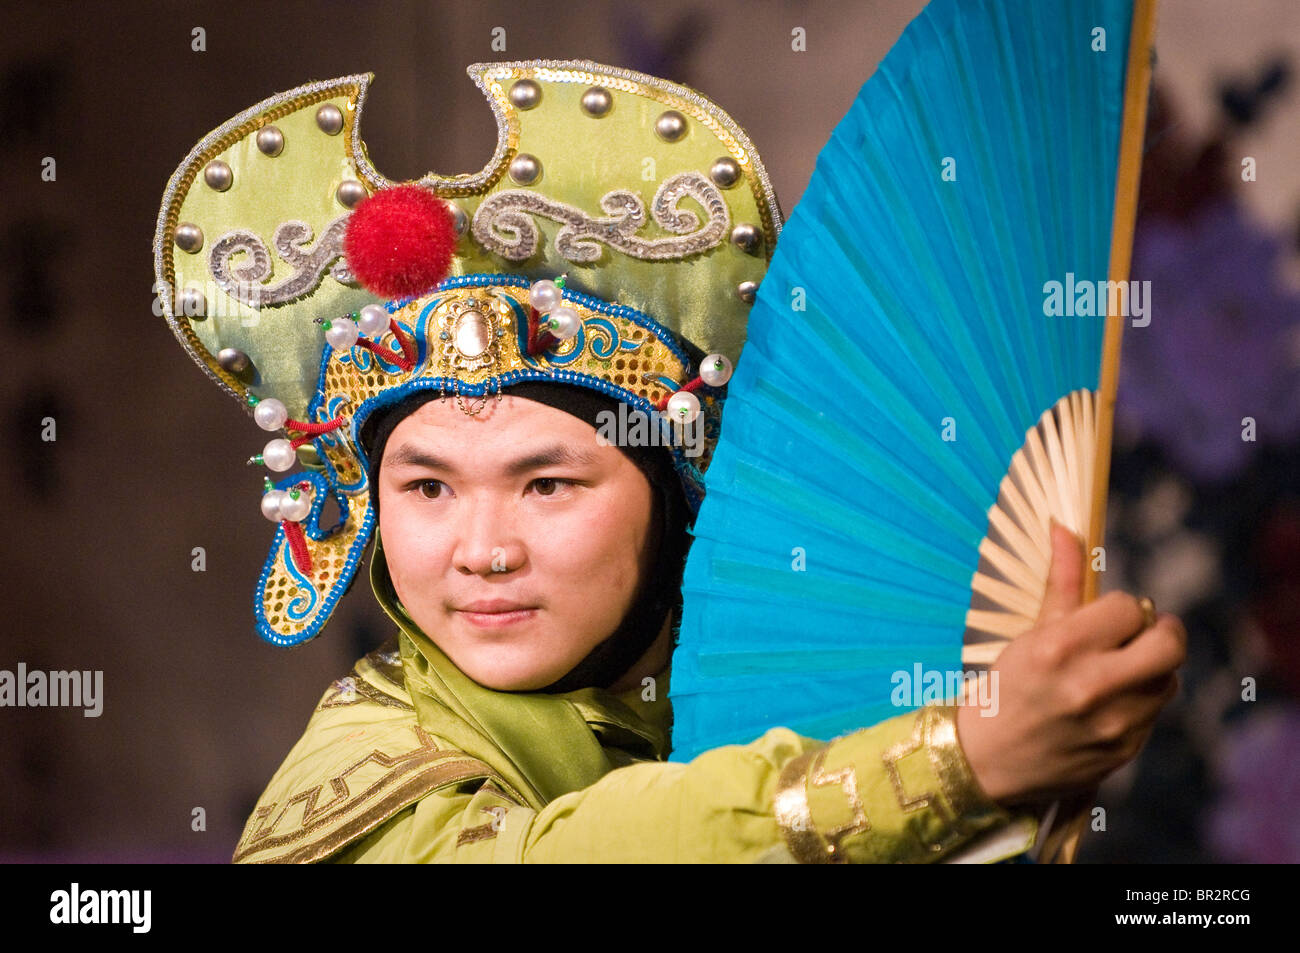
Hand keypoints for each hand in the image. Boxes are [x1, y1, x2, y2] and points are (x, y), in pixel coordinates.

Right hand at [955, 520, 1186, 807]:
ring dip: (1150, 669)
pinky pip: (1154, 713)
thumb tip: (1066, 528)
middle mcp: (1091, 686)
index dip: (1119, 608)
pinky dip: (1140, 701)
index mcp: (1061, 648)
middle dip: (1162, 631)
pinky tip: (1107, 705)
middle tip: (1144, 633)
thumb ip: (1060, 583)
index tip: (1105, 618)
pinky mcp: (1125, 751)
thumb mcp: (1029, 634)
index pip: (1129, 606)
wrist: (987, 761)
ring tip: (1118, 672)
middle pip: (1169, 643)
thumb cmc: (1006, 688)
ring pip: (1168, 678)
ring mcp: (1113, 723)